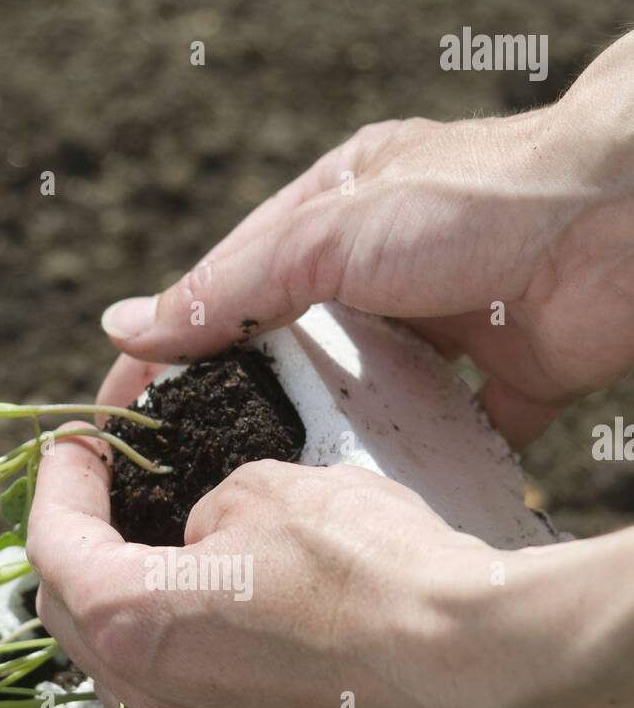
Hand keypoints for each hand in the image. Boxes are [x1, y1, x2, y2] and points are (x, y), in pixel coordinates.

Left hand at [28, 435, 532, 707]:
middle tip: (104, 502)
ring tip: (162, 564)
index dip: (59, 482)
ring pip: (137, 678)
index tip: (77, 448)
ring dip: (134, 617)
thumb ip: (208, 509)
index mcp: (135, 623)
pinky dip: (198, 670)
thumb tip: (208, 535)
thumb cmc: (378, 576)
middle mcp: (160, 704)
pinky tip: (233, 633)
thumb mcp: (269, 491)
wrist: (474, 662)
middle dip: (79, 551)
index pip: (54, 546)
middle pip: (76, 619)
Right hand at [97, 34, 633, 449]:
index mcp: (333, 219)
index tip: (123, 413)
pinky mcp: (502, 381)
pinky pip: (447, 438)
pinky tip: (378, 507)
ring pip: (365, 403)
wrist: (621, 221)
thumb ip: (233, 286)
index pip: (227, 291)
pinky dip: (420, 469)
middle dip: (244, 407)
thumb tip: (130, 326)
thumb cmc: (476, 200)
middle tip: (192, 474)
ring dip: (330, 444)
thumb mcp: (329, 235)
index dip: (169, 353)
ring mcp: (443, 331)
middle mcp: (384, 275)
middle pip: (292, 353)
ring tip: (276, 500)